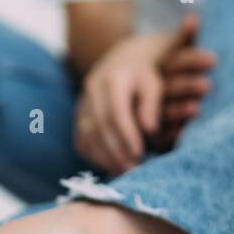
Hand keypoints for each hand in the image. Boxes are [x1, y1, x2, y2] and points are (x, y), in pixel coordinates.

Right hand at [74, 19, 214, 174]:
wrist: (123, 61)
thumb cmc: (145, 76)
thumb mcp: (154, 84)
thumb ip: (152, 105)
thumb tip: (150, 130)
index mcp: (113, 79)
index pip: (116, 112)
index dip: (126, 135)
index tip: (139, 153)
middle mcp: (92, 89)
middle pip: (100, 126)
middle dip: (116, 151)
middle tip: (133, 169)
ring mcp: (82, 102)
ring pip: (88, 135)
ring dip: (105, 157)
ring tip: (124, 171)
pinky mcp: (78, 115)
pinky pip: (81, 140)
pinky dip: (95, 156)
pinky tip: (110, 166)